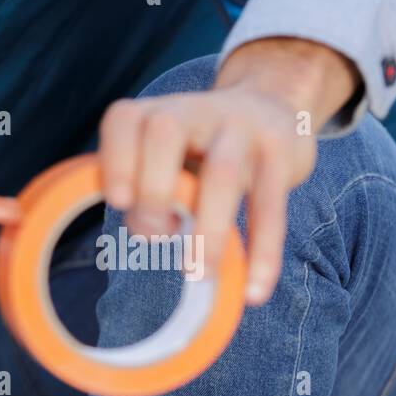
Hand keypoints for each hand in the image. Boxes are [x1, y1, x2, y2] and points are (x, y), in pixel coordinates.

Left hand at [97, 37, 360, 305]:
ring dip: (207, 230)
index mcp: (156, 111)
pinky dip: (263, 252)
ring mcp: (241, 128)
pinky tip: (254, 291)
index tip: (116, 201)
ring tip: (198, 274)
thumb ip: (144, 186)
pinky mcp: (281, 154)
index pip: (124, 119)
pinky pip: (272, 207)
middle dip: (153, 190)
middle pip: (165, 132)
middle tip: (155, 237)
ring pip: (222, 173)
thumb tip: (142, 232)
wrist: (272, 105)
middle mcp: (194, 111)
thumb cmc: (201, 146)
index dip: (114, 158)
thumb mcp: (167, 153)